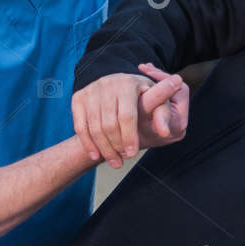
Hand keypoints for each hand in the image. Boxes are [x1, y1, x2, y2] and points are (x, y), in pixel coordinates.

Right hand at [71, 64, 188, 167]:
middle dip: (116, 146)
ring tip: (114, 162)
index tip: (133, 153)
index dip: (129, 137)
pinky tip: (96, 155)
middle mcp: (107, 84)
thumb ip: (163, 115)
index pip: (127, 116)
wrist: (119, 85)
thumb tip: (165, 132)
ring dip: (103, 149)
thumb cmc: (143, 96)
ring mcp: (91, 90)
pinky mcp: (79, 98)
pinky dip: (87, 144)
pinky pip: (80, 126)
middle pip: (109, 124)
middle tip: (123, 160)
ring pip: (94, 127)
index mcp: (128, 83)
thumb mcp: (157, 101)